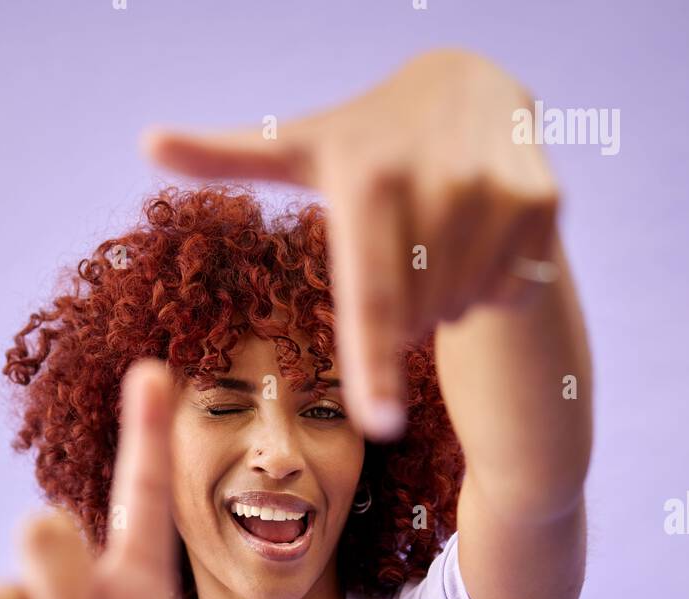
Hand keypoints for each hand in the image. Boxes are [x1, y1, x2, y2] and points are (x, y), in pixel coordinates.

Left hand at [140, 48, 559, 437]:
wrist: (473, 82)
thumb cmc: (368, 135)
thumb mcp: (302, 144)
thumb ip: (226, 154)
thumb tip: (144, 144)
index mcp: (366, 180)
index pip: (370, 297)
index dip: (373, 364)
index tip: (378, 426)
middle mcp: (436, 181)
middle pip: (416, 318)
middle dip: (405, 311)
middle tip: (404, 246)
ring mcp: (496, 190)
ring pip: (460, 307)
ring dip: (445, 298)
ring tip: (439, 235)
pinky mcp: (544, 199)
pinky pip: (508, 288)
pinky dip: (490, 282)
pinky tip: (480, 234)